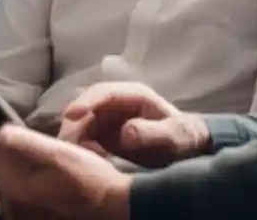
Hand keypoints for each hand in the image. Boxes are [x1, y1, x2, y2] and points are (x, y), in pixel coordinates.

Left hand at [0, 126, 129, 219]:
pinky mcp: (34, 212)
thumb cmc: (87, 176)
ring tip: (5, 151)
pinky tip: (25, 171)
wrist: (109, 205)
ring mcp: (25, 208)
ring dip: (3, 166)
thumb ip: (28, 143)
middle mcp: (15, 198)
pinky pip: (16, 192)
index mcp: (17, 181)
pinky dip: (15, 179)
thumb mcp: (60, 153)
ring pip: (5, 182)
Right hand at [59, 81, 209, 168]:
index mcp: (133, 95)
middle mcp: (115, 103)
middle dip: (73, 125)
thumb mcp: (174, 137)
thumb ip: (153, 134)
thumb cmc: (183, 138)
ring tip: (77, 160)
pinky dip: (79, 149)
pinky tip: (86, 164)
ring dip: (74, 139)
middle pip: (84, 107)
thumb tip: (127, 132)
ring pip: (79, 124)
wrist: (187, 148)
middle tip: (68, 148)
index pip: (103, 93)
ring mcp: (107, 118)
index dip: (85, 102)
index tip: (71, 116)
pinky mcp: (101, 133)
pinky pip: (83, 139)